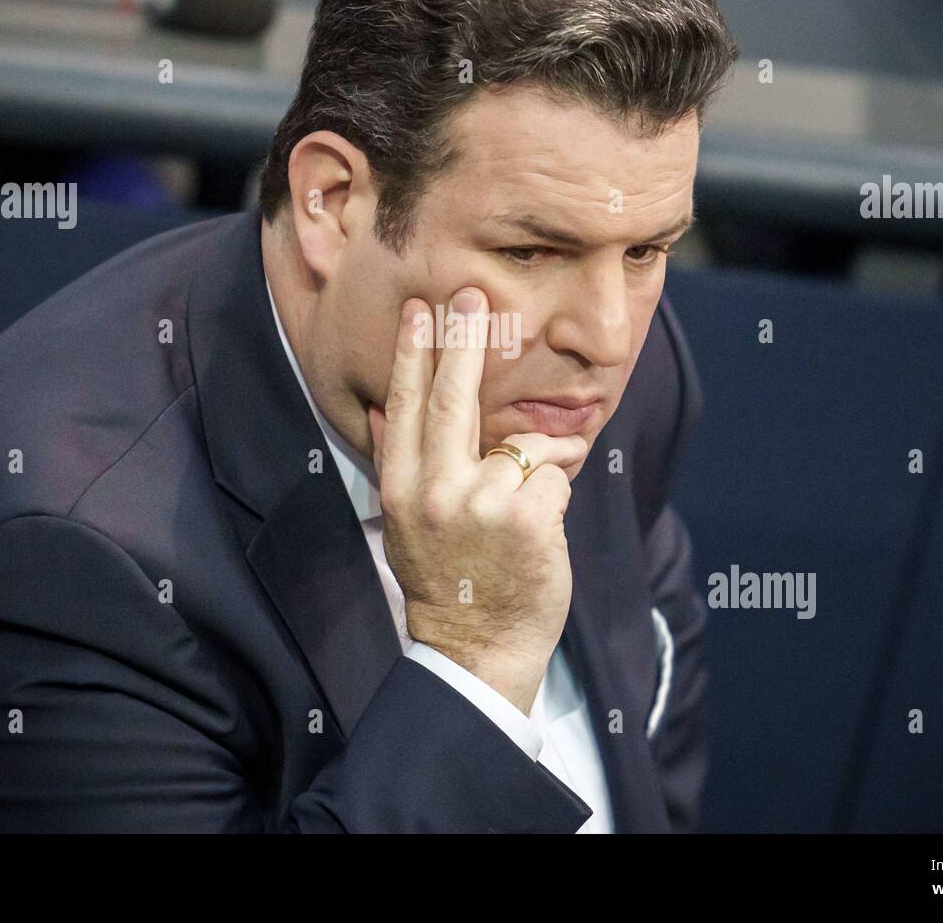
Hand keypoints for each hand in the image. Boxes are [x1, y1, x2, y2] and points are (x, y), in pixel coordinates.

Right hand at [368, 287, 587, 714]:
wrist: (476, 649)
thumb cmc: (447, 581)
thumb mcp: (403, 526)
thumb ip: (400, 465)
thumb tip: (386, 408)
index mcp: (401, 489)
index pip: (406, 406)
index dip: (414, 353)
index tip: (421, 309)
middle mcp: (434, 490)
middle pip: (453, 397)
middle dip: (464, 337)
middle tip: (474, 293)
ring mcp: (480, 502)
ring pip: (521, 443)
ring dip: (535, 467)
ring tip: (521, 514)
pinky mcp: (526, 516)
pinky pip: (554, 475)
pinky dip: (556, 496)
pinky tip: (538, 533)